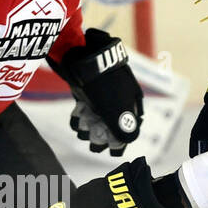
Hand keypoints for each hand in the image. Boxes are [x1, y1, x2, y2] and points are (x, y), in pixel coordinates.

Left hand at [55, 29, 142, 154]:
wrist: (83, 57)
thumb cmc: (103, 85)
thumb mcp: (115, 110)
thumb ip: (123, 130)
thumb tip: (129, 142)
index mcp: (131, 99)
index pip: (131, 125)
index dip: (121, 140)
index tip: (111, 150)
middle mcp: (119, 96)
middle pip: (112, 123)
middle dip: (102, 135)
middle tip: (93, 142)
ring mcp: (102, 92)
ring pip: (97, 117)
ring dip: (89, 127)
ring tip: (82, 130)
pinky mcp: (87, 89)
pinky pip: (86, 107)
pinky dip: (81, 116)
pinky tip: (76, 121)